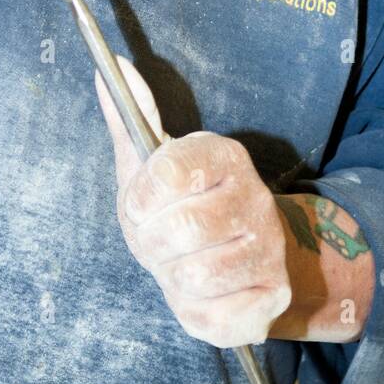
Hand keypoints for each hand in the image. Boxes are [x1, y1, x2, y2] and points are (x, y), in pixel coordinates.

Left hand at [96, 56, 291, 347]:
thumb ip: (130, 117)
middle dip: (152, 244)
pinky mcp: (272, 294)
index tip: (141, 205)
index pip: (168, 171)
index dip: (141, 197)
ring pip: (194, 275)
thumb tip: (111, 68)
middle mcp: (256, 197)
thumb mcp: (148, 162)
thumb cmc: (179, 207)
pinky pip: (211, 316)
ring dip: (172, 278)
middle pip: (179, 229)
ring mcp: (270, 247)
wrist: (234, 259)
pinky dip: (192, 310)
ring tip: (182, 264)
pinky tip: (202, 292)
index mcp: (224, 156)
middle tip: (161, 242)